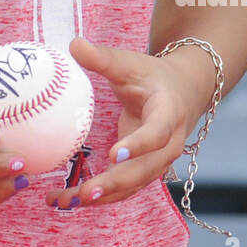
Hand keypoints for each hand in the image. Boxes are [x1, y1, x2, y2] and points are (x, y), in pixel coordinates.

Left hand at [44, 37, 194, 210]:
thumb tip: (74, 45)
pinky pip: (122, 189)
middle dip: (114, 184)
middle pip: (144, 171)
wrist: (181, 92)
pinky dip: (98, 197)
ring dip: (101, 198)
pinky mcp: (143, 171)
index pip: (156, 134)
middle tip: (84, 193)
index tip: (114, 154)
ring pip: (132, 186)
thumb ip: (103, 58)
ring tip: (65, 201)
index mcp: (169, 114)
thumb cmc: (152, 75)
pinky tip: (66, 199)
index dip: (138, 146)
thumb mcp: (130, 63)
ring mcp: (157, 162)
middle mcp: (168, 145)